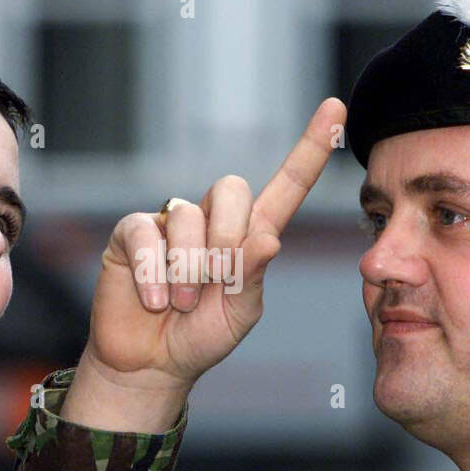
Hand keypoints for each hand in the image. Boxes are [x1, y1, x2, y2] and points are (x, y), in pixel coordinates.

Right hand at [61, 98, 346, 431]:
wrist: (151, 363)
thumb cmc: (200, 336)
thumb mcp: (239, 314)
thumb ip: (253, 278)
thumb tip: (267, 238)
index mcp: (250, 235)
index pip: (286, 185)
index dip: (310, 148)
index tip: (337, 107)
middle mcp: (211, 219)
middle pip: (231, 188)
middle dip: (226, 238)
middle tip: (215, 281)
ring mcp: (169, 223)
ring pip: (187, 215)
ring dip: (188, 270)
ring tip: (182, 303)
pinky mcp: (132, 233)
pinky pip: (147, 235)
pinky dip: (154, 275)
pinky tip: (155, 301)